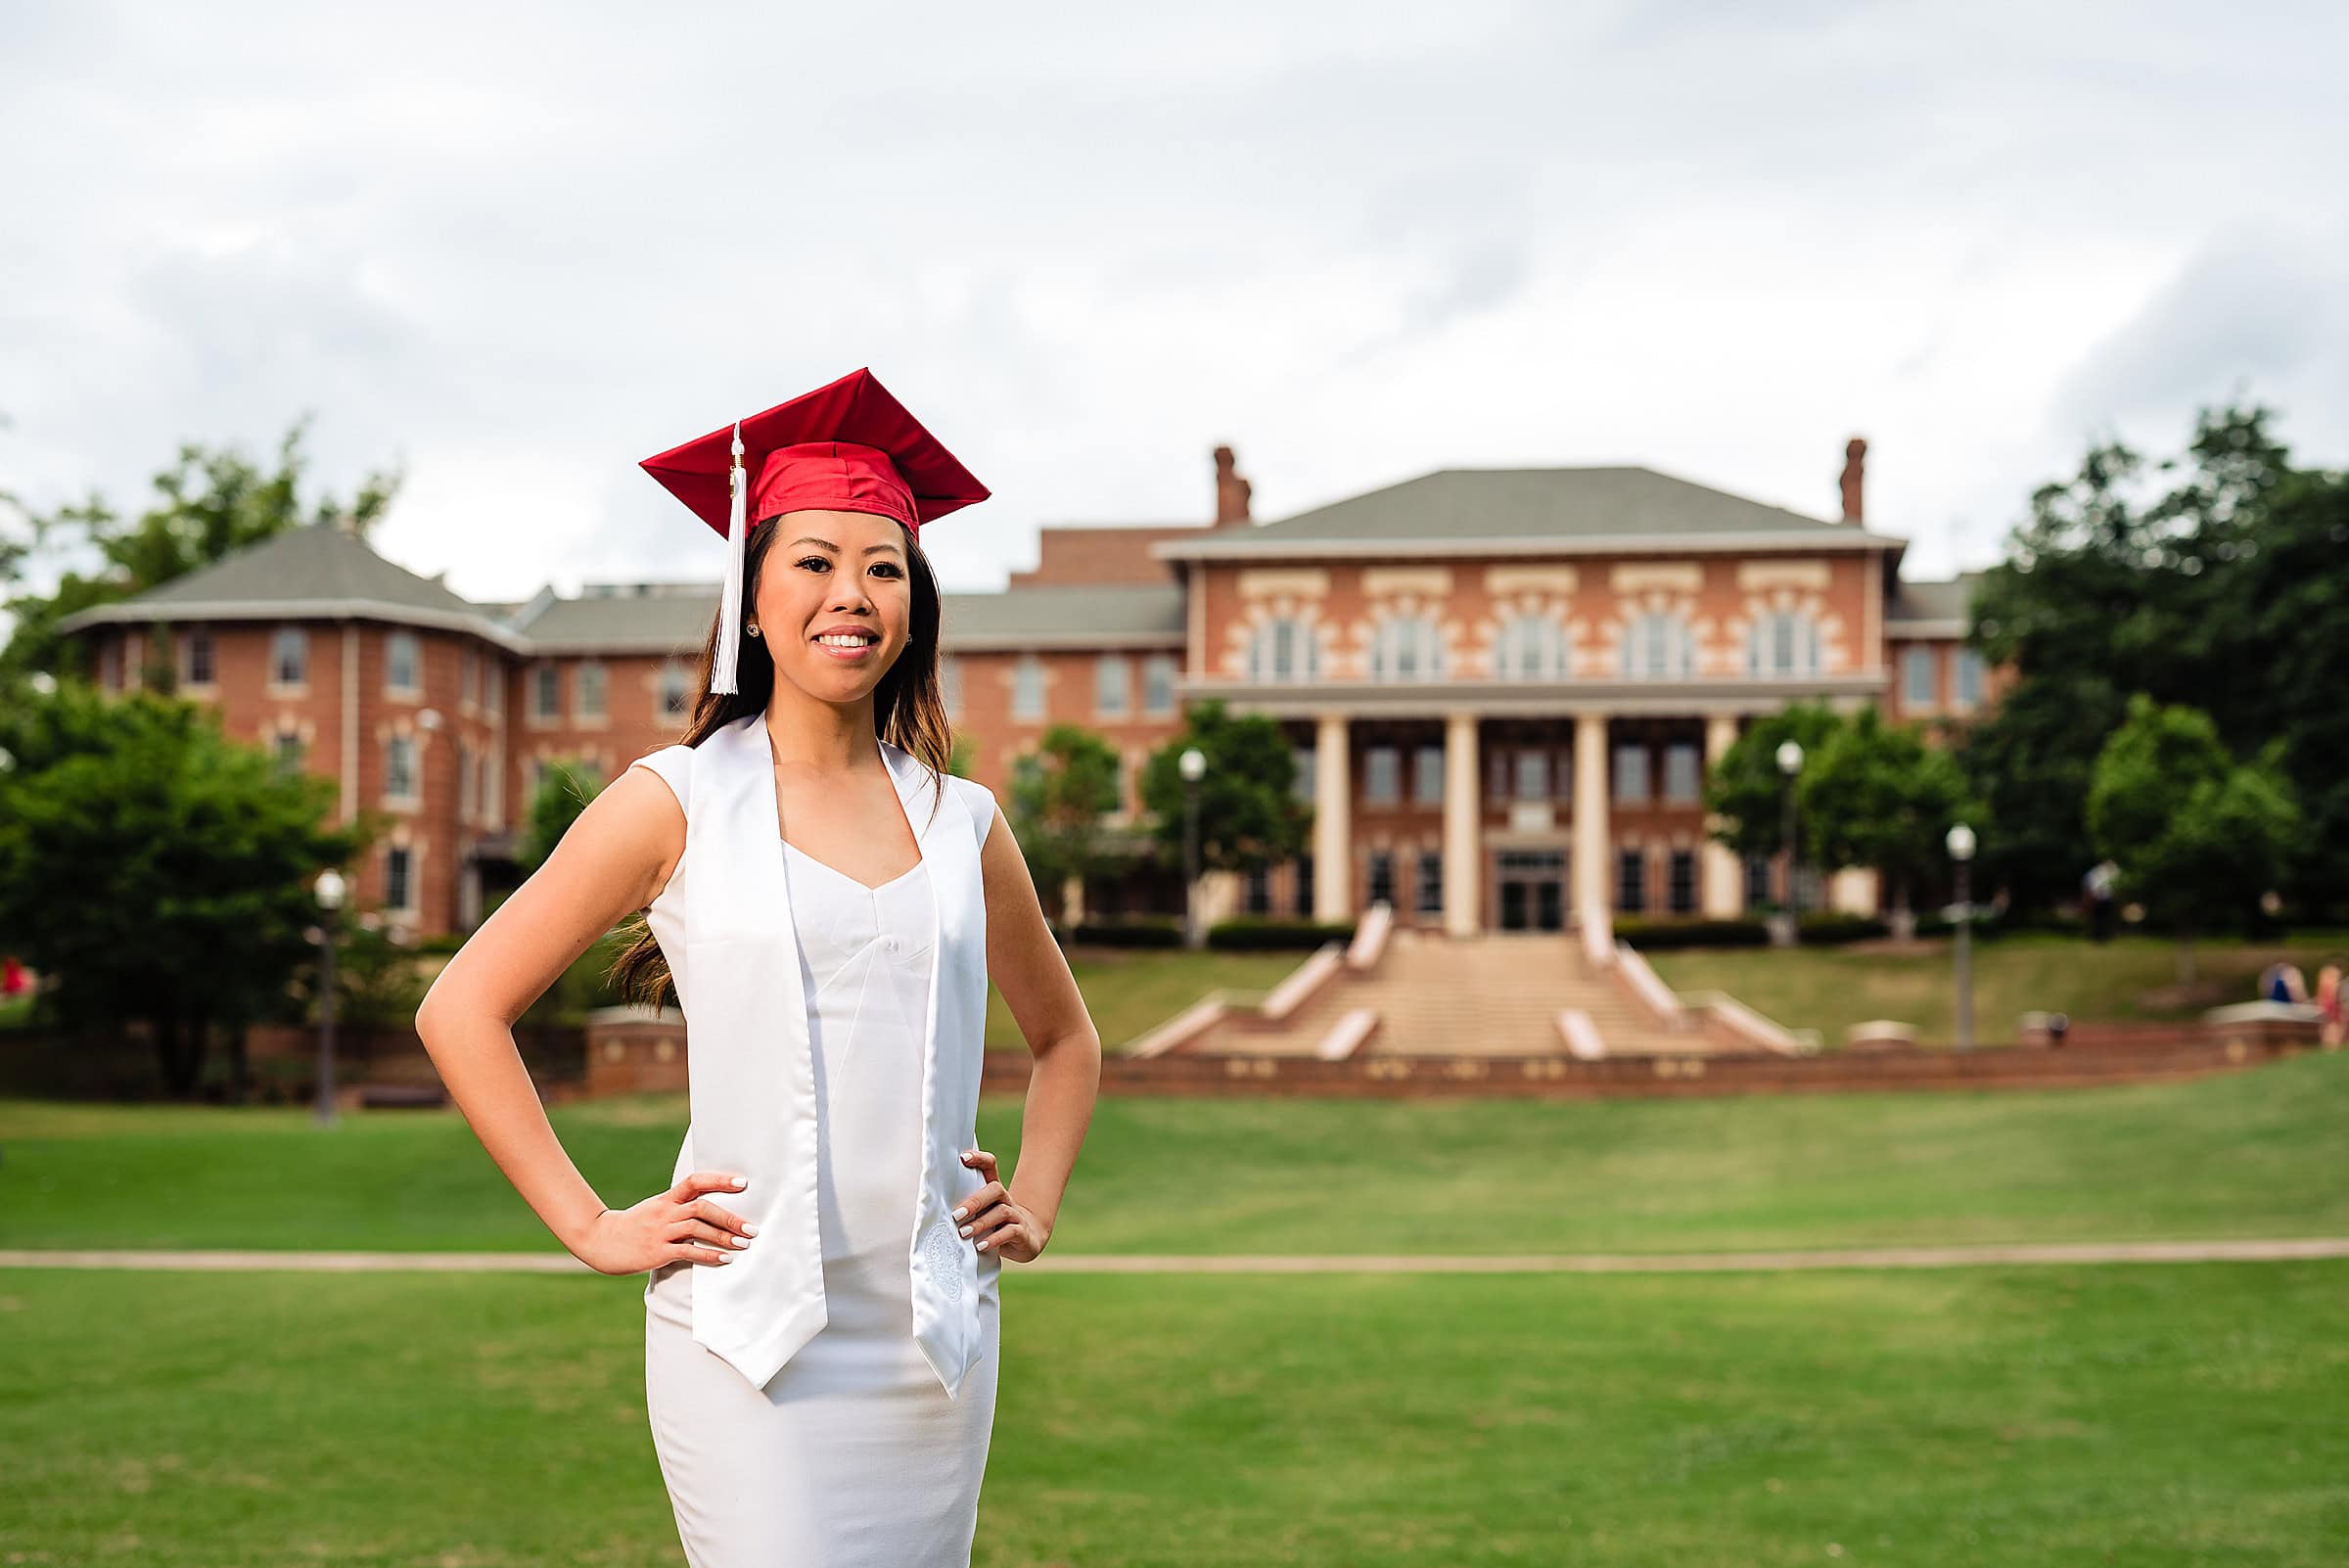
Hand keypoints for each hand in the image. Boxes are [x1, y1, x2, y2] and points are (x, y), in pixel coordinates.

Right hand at [571, 1171, 758, 1276]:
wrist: (600, 1241)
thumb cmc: (633, 1226)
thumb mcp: (654, 1209)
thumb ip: (677, 1208)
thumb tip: (708, 1209)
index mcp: (666, 1199)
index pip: (695, 1181)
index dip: (719, 1180)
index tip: (743, 1184)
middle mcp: (664, 1212)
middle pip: (702, 1207)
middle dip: (730, 1217)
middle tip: (751, 1228)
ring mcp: (660, 1231)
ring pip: (697, 1228)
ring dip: (724, 1236)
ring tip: (744, 1244)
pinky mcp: (656, 1251)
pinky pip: (687, 1252)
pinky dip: (709, 1255)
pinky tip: (724, 1259)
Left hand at [954, 1147, 1048, 1263]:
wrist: (1026, 1240)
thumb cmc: (994, 1225)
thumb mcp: (981, 1214)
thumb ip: (965, 1208)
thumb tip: (934, 1210)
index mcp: (994, 1191)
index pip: (990, 1166)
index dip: (979, 1159)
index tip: (963, 1158)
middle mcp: (1006, 1199)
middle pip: (995, 1189)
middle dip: (974, 1201)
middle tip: (955, 1215)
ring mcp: (1016, 1215)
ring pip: (1002, 1211)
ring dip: (981, 1223)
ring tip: (964, 1233)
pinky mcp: (1022, 1233)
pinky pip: (1010, 1232)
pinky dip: (994, 1239)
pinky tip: (980, 1246)